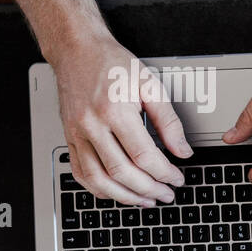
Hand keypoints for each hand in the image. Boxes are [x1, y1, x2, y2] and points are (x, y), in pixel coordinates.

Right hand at [54, 36, 191, 205]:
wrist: (76, 50)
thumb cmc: (112, 64)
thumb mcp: (150, 85)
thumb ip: (168, 121)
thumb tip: (182, 150)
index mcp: (114, 111)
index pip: (143, 156)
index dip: (164, 173)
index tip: (177, 179)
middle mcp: (92, 125)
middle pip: (121, 172)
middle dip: (148, 189)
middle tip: (166, 195)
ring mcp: (77, 134)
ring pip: (98, 179)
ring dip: (125, 196)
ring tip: (146, 200)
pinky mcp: (69, 138)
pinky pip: (80, 173)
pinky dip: (99, 189)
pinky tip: (117, 192)